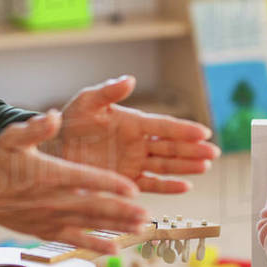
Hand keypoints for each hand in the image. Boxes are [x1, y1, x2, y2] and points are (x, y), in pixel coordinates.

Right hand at [0, 110, 148, 252]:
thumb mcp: (12, 139)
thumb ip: (35, 128)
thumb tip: (54, 116)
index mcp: (49, 175)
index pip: (86, 179)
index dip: (111, 184)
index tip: (133, 188)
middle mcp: (53, 199)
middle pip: (94, 206)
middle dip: (122, 211)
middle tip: (145, 214)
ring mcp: (50, 217)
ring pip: (89, 224)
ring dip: (116, 227)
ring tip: (139, 229)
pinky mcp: (46, 230)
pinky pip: (74, 239)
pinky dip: (94, 245)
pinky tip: (113, 249)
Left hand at [42, 76, 219, 193]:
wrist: (54, 150)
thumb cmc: (70, 122)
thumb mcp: (86, 103)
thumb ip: (108, 92)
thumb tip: (129, 79)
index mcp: (133, 122)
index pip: (163, 126)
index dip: (183, 129)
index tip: (203, 132)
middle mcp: (138, 142)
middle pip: (171, 146)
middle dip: (193, 149)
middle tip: (213, 152)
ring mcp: (135, 162)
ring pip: (166, 165)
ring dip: (186, 166)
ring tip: (205, 167)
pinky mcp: (127, 180)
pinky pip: (152, 184)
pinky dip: (168, 186)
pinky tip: (185, 186)